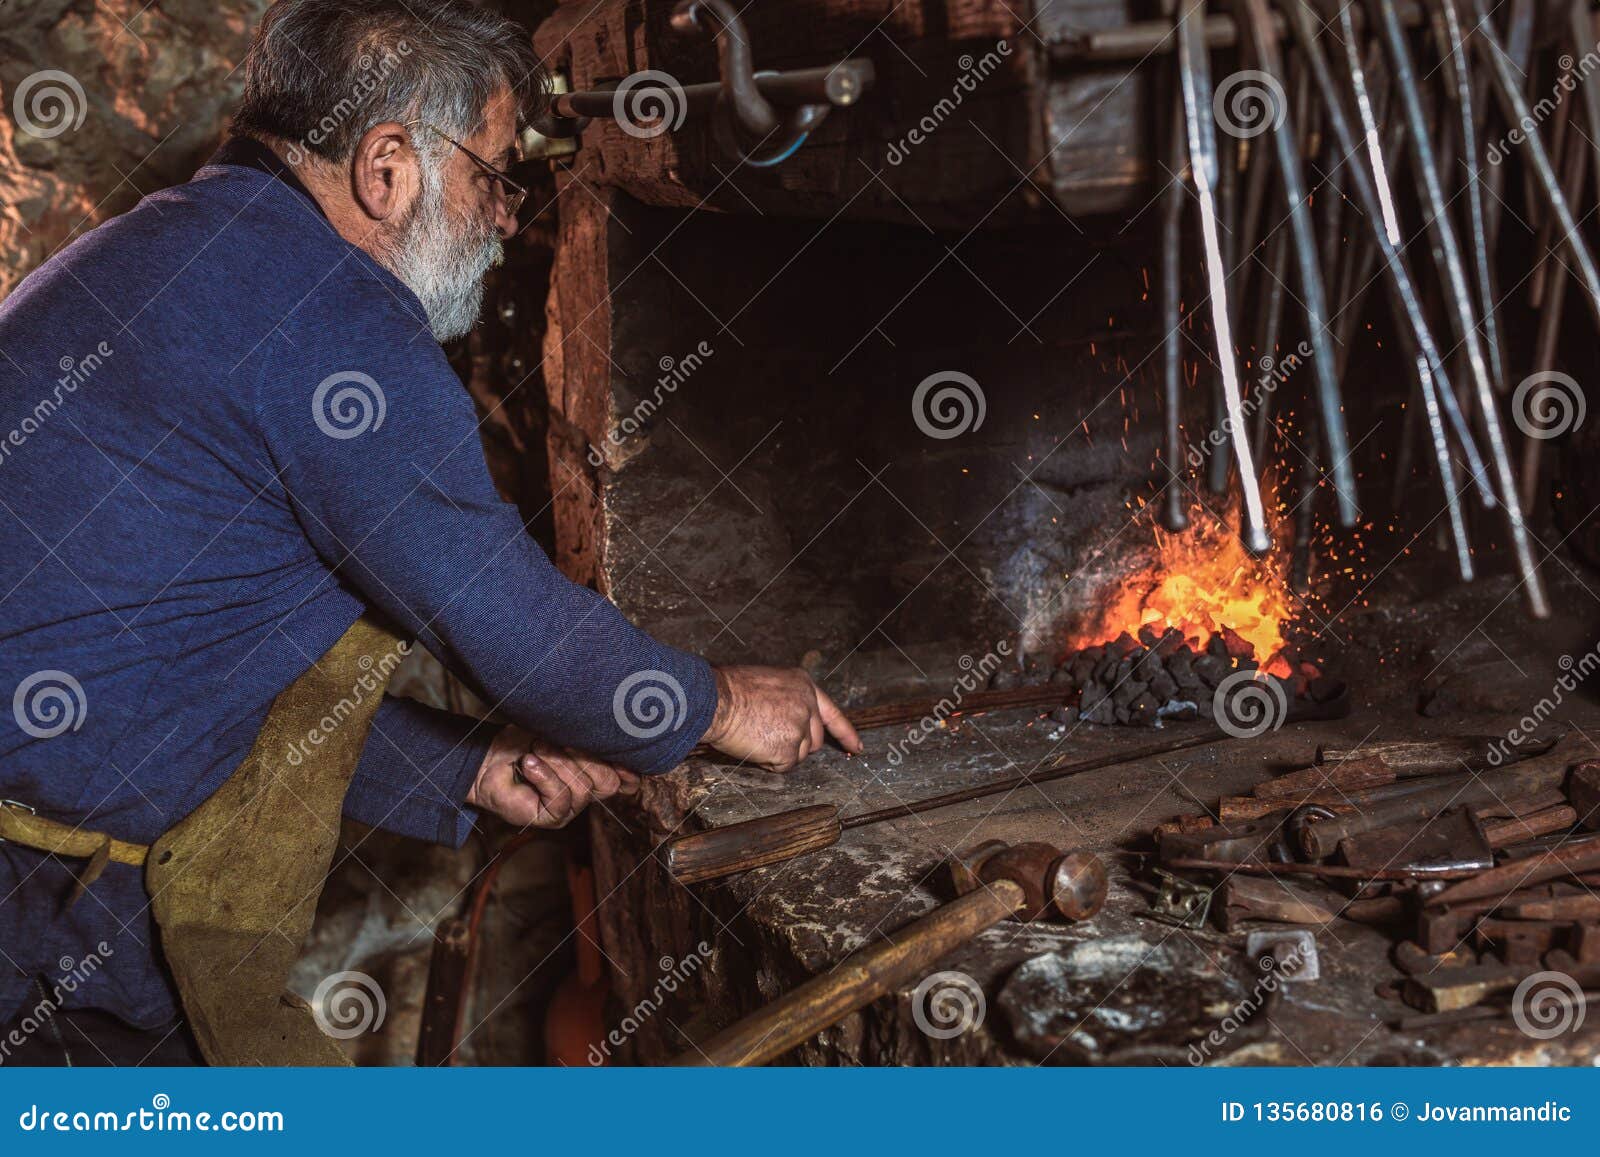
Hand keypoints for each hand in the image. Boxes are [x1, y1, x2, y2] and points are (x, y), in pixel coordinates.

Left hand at [467, 725, 639, 828]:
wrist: (488, 757)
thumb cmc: (523, 741)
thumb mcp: (557, 731)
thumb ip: (584, 736)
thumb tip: (609, 731)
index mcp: (593, 771)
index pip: (626, 779)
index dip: (628, 769)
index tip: (620, 747)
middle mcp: (586, 792)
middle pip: (607, 782)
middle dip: (583, 757)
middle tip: (558, 741)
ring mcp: (570, 807)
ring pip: (582, 789)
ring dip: (556, 763)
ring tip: (535, 750)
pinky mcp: (550, 818)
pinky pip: (560, 799)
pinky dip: (544, 776)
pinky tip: (528, 764)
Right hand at [701, 666, 861, 771]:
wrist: (715, 700)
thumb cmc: (730, 690)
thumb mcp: (768, 682)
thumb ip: (787, 700)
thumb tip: (788, 720)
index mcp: (803, 685)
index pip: (833, 713)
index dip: (846, 734)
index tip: (856, 748)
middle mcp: (807, 705)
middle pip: (814, 740)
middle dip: (796, 745)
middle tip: (768, 738)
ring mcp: (800, 727)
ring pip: (799, 754)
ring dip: (779, 753)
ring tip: (756, 735)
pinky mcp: (789, 748)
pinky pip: (784, 766)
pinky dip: (769, 762)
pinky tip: (754, 746)